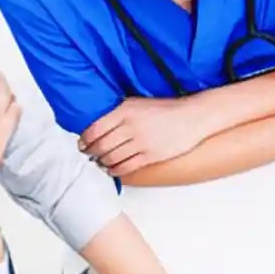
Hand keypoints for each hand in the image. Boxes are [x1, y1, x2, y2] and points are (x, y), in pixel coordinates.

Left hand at [79, 97, 210, 176]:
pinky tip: (113, 169)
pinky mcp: (151, 155)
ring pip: (111, 158)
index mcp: (125, 110)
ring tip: (100, 162)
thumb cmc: (166, 109)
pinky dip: (115, 171)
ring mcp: (141, 142)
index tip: (82, 143)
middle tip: (88, 154)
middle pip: (101, 145)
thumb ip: (119, 112)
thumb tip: (99, 124)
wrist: (192, 116)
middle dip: (91, 152)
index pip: (95, 128)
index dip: (85, 139)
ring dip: (102, 162)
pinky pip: (126, 167)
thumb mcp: (138, 103)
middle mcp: (131, 126)